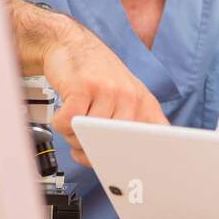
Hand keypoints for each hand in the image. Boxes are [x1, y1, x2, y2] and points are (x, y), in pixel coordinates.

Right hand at [43, 23, 167, 165]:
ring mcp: (109, 91)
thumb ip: (132, 127)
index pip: (158, 137)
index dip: (150, 158)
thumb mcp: (127, 98)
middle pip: (115, 145)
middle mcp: (131, 98)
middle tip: (86, 141)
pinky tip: (64, 110)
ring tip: (76, 117)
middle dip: (94, 150)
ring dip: (74, 135)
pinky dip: (60, 123)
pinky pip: (68, 123)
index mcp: (144, 105)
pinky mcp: (84, 87)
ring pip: (88, 136)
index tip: (138, 173)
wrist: (73, 44)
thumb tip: (129, 163)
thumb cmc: (98, 76)